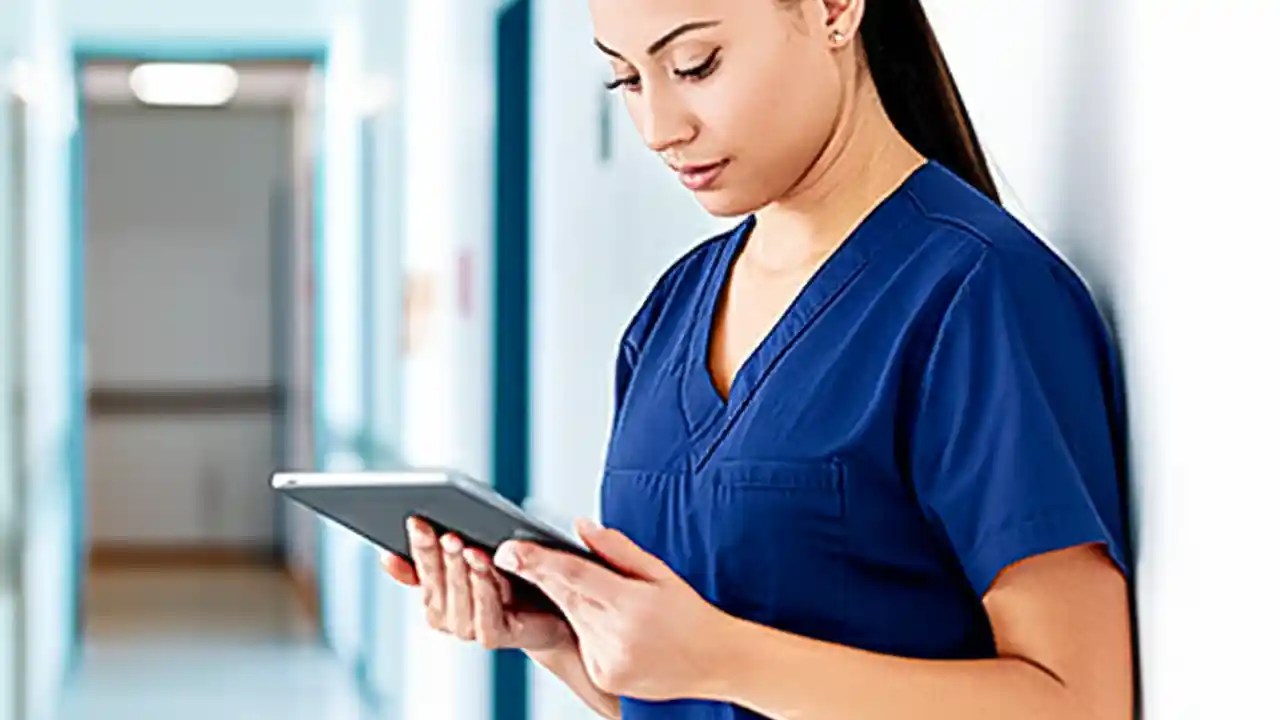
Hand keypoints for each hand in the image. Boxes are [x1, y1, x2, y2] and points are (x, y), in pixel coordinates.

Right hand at [381, 517, 574, 652]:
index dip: (417, 546)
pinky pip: (484, 614)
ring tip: (462, 543)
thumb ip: (432, 560)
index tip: (415, 519)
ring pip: (458, 599)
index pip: (419, 569)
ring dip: (459, 571)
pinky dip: (483, 587)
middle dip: (437, 556)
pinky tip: (484, 564)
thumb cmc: (510, 579)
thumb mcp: (469, 561)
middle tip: (441, 530)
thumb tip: (387, 557)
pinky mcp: (494, 637)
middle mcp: (446, 615)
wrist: (553, 609)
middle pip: (436, 584)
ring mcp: (468, 628)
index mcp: (435, 594)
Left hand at [493, 518, 734, 701]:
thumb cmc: (691, 615)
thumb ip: (617, 549)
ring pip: (571, 618)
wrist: (715, 662)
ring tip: (593, 588)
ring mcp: (607, 661)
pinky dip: (583, 625)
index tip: (510, 551)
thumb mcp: (661, 573)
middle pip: (564, 596)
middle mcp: (615, 637)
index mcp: (631, 606)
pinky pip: (582, 640)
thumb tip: (581, 527)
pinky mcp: (603, 675)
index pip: (574, 577)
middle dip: (540, 575)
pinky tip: (603, 617)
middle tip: (512, 555)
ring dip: (568, 600)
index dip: (538, 562)